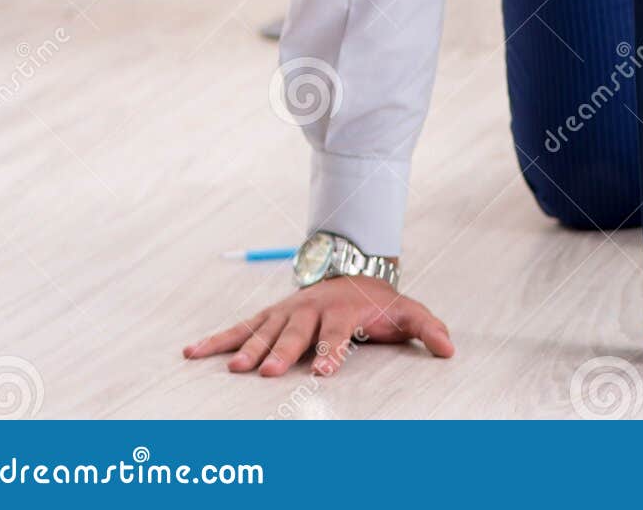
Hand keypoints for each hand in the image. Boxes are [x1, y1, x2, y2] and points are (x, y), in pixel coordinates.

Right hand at [183, 276, 453, 376]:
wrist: (353, 271)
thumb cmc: (379, 302)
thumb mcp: (407, 312)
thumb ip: (428, 329)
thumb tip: (451, 348)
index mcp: (342, 313)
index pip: (336, 335)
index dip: (332, 352)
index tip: (324, 370)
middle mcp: (311, 311)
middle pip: (294, 333)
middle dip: (281, 352)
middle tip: (265, 372)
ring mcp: (287, 312)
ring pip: (265, 331)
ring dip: (248, 348)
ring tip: (233, 368)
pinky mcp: (270, 315)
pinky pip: (240, 327)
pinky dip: (217, 339)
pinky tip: (192, 352)